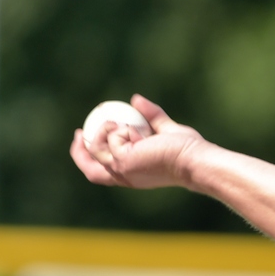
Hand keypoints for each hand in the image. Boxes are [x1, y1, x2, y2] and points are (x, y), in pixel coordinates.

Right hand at [70, 94, 206, 189]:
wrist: (195, 159)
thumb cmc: (187, 150)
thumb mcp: (166, 129)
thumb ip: (153, 116)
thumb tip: (136, 99)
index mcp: (133, 173)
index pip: (103, 170)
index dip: (90, 155)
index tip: (85, 134)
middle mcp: (125, 176)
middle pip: (90, 172)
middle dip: (79, 152)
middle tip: (79, 132)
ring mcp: (122, 171)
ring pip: (96, 151)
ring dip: (103, 132)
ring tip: (121, 124)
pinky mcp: (123, 162)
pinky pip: (110, 139)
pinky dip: (119, 130)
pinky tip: (135, 131)